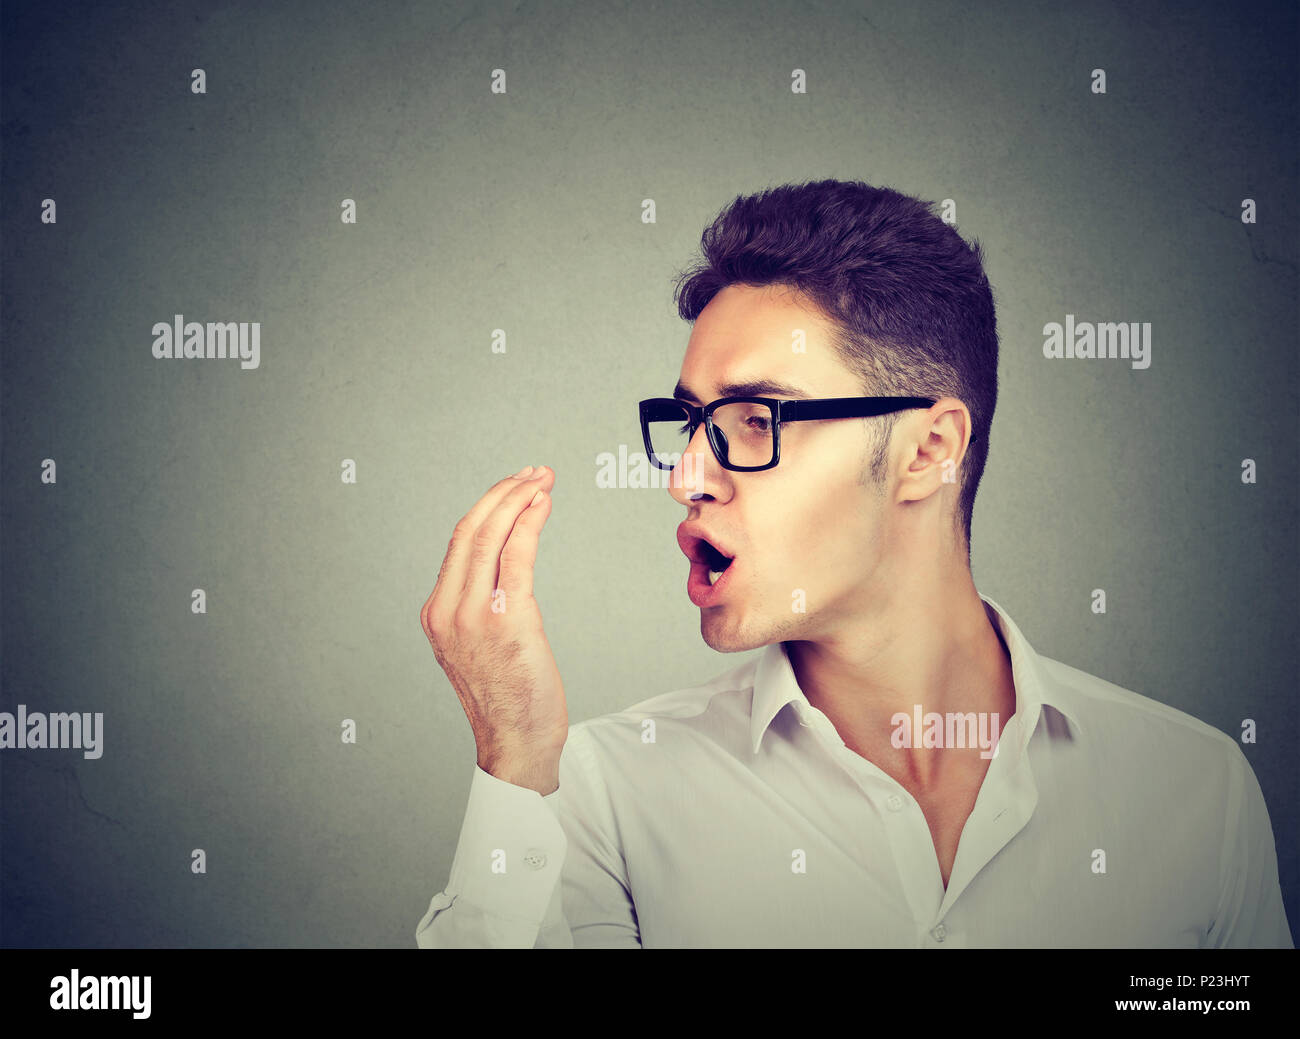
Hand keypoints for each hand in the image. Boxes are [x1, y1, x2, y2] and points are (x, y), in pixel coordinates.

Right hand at [420, 466, 566, 792]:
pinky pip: (517, 557)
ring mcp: (473, 616)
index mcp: (436, 614)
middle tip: (533, 472)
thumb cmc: (508, 699)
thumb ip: (480, 607)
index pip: (459, 543)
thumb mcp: (477, 647)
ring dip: (519, 499)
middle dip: (504, 493)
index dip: (489, 507)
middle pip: (470, 531)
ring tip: (542, 480)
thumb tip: (504, 563)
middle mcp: (447, 611)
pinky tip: (542, 506)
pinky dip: (530, 523)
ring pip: (490, 536)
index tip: (514, 487)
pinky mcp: (506, 621)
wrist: (516, 744)